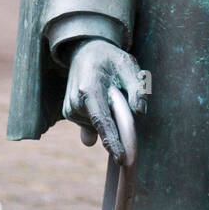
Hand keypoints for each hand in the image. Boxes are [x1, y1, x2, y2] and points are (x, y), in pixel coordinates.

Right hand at [62, 39, 147, 162]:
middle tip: (120, 94)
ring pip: (98, 126)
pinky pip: (92, 125)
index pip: (102, 120)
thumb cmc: (109, 58)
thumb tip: (140, 113)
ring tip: (107, 91)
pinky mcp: (69, 114)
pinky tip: (100, 99)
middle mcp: (75, 102)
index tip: (122, 158)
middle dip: (118, 121)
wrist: (85, 51)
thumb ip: (136, 88)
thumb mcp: (128, 65)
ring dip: (109, 116)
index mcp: (89, 89)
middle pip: (103, 125)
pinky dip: (101, 117)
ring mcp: (69, 110)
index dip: (112, 140)